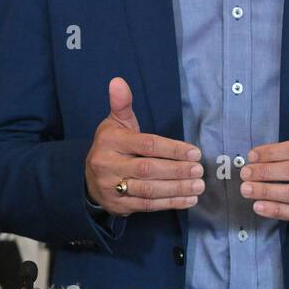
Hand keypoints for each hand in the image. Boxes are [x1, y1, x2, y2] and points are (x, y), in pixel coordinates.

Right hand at [84, 77, 203, 215]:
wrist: (88, 180)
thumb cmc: (111, 146)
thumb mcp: (115, 123)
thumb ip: (122, 103)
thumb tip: (118, 81)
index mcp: (111, 142)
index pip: (146, 145)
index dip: (172, 149)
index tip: (194, 152)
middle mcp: (109, 165)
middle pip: (148, 169)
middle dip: (177, 170)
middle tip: (199, 170)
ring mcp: (112, 188)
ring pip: (148, 190)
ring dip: (176, 189)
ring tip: (198, 186)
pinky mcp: (118, 206)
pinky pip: (148, 205)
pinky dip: (170, 203)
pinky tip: (188, 199)